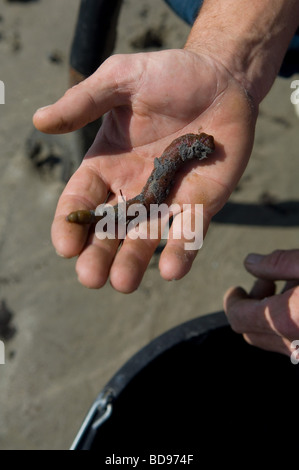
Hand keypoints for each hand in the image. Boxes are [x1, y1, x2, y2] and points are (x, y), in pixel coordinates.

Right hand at [33, 49, 256, 291]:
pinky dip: (181, 250)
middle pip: (110, 229)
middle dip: (99, 254)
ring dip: (134, 262)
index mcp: (107, 165)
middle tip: (90, 277)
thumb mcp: (120, 79)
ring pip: (146, 237)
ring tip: (122, 283)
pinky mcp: (202, 202)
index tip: (65, 246)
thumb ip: (83, 102)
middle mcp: (133, 188)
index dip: (70, 223)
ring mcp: (168, 199)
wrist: (221, 78)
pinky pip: (190, 230)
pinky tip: (171, 270)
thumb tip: (39, 121)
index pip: (81, 201)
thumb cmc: (168, 75)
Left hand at [224, 249, 298, 355]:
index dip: (232, 301)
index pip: (238, 317)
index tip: (236, 290)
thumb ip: (277, 263)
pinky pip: (292, 345)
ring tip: (288, 290)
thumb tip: (251, 263)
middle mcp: (295, 344)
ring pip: (273, 342)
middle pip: (251, 333)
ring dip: (271, 317)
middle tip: (265, 283)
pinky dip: (288, 327)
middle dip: (251, 307)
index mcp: (287, 320)